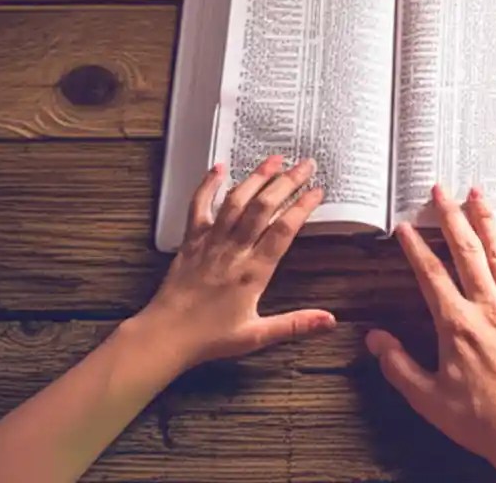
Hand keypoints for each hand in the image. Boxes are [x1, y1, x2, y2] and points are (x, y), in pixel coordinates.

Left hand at [128, 155, 335, 371]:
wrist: (165, 335)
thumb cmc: (210, 337)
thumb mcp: (257, 335)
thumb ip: (295, 324)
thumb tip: (329, 321)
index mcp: (252, 272)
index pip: (283, 231)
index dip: (302, 208)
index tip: (317, 192)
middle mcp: (233, 251)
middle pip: (263, 208)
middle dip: (287, 182)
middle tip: (306, 164)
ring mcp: (211, 242)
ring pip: (236, 201)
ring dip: (256, 178)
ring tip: (275, 159)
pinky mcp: (191, 240)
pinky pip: (199, 206)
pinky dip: (208, 185)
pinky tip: (219, 168)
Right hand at [365, 186, 495, 482]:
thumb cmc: (480, 421)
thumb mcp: (428, 398)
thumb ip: (398, 365)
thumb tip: (374, 339)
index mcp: (456, 325)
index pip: (430, 274)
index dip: (414, 247)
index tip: (404, 226)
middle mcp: (487, 309)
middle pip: (465, 251)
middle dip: (449, 217)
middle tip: (439, 189)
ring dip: (487, 220)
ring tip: (477, 192)